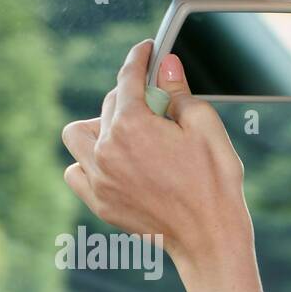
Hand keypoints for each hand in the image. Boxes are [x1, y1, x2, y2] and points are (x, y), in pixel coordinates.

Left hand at [60, 40, 253, 291]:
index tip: (146, 51)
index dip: (140, 58)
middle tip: (160, 109)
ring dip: (98, 128)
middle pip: (109, 105)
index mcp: (133, 125)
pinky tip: (113, 165)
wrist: (210, 240)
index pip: (129, 78)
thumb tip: (165, 64)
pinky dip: (88, 163)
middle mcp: (107, 148)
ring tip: (125, 136)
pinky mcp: (99, 203)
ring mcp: (99, 178)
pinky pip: (75, 171)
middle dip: (133, 99)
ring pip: (77, 135)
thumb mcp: (206, 129)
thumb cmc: (215, 186)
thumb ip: (179, 92)